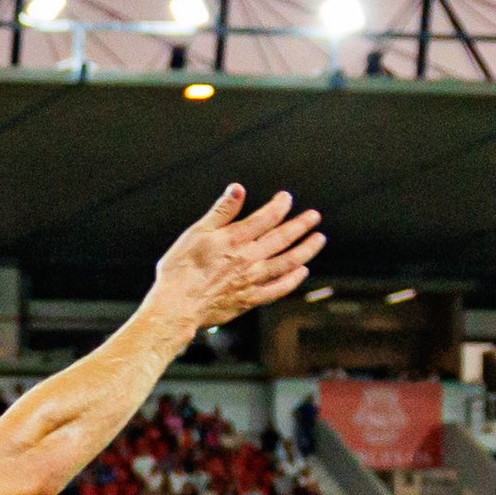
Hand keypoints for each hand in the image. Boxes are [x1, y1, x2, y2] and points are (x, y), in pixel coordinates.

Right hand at [146, 186, 324, 334]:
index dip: (279, 206)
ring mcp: (252, 280)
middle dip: (300, 225)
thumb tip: (238, 189)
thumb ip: (221, 211)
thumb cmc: (180, 269)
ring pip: (287, 262)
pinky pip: (278, 289)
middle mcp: (249, 258)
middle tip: (314, 216)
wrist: (177, 306)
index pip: (265, 218)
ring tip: (319, 239)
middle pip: (282, 238)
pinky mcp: (250, 299)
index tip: (287, 198)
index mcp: (235, 239)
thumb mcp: (196, 233)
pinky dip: (292, 280)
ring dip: (306, 250)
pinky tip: (301, 272)